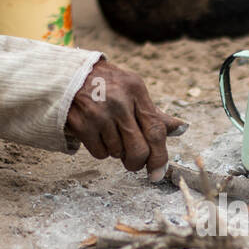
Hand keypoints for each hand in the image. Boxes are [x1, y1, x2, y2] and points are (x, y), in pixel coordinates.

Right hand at [66, 60, 185, 180]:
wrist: (66, 75)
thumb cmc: (105, 85)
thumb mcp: (132, 90)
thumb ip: (154, 113)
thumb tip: (182, 128)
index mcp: (136, 90)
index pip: (156, 130)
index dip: (160, 157)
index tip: (158, 173)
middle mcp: (119, 101)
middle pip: (139, 150)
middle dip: (138, 162)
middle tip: (133, 161)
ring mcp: (98, 113)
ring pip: (118, 153)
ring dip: (117, 151)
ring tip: (110, 133)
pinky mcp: (80, 124)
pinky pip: (100, 153)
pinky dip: (101, 150)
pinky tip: (97, 134)